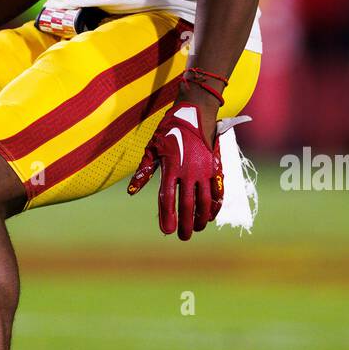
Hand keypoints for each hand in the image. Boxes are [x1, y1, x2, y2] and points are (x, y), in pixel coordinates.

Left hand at [128, 98, 222, 239]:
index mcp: (171, 167)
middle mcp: (189, 171)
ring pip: (204, 201)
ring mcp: (204, 170)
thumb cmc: (169, 130)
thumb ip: (144, 171)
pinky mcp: (215, 167)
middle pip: (187, 205)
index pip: (167, 198)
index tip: (166, 231)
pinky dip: (215, 206)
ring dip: (201, 218)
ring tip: (197, 229)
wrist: (195, 112)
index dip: (166, 216)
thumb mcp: (153, 148)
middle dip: (185, 224)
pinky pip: (217, 191)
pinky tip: (211, 216)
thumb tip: (131, 192)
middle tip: (183, 237)